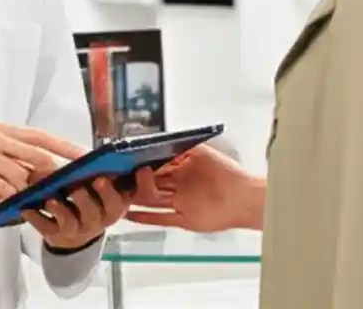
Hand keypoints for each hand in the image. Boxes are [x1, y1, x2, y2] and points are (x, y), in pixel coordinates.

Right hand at [0, 124, 85, 213]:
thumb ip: (15, 162)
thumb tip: (47, 172)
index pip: (40, 136)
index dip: (64, 146)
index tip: (83, 155)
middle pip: (37, 153)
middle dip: (54, 173)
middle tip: (66, 185)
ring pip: (22, 174)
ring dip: (30, 191)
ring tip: (32, 200)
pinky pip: (5, 189)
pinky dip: (13, 199)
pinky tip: (12, 204)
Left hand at [22, 176, 128, 250]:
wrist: (75, 234)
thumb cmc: (88, 203)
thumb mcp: (99, 189)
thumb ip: (97, 174)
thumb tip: (87, 156)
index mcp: (112, 205)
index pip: (119, 199)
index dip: (110, 191)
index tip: (101, 177)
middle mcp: (98, 220)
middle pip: (94, 212)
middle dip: (85, 199)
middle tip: (77, 187)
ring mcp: (77, 230)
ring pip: (71, 222)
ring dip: (60, 210)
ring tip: (51, 199)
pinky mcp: (57, 237)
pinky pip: (47, 228)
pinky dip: (36, 218)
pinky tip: (27, 209)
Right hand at [125, 144, 264, 231]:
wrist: (244, 198)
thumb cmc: (228, 173)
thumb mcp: (199, 151)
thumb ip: (177, 148)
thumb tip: (156, 144)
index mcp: (183, 168)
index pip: (156, 165)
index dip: (141, 164)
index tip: (126, 161)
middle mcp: (180, 185)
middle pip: (151, 183)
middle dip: (136, 180)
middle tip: (119, 176)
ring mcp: (180, 203)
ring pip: (152, 201)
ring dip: (137, 197)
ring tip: (120, 193)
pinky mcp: (184, 219)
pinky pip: (160, 219)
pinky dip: (145, 218)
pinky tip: (131, 215)